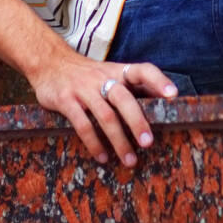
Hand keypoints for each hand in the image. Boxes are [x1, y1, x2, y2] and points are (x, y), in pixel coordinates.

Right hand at [28, 50, 180, 169]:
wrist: (49, 62)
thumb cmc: (88, 75)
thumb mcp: (110, 73)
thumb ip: (132, 86)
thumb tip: (164, 101)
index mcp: (117, 71)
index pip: (142, 69)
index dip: (158, 81)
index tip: (173, 95)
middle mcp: (102, 77)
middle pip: (124, 98)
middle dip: (137, 121)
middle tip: (148, 143)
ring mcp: (83, 89)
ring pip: (105, 115)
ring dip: (118, 140)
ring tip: (130, 160)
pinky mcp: (65, 100)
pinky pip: (82, 125)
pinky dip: (94, 143)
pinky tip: (103, 157)